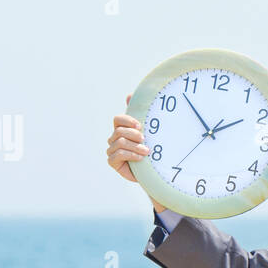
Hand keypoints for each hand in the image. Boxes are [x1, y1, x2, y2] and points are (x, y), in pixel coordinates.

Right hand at [106, 93, 165, 212]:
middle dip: (133, 134)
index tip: (140, 125)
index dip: (127, 120)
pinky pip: (117, 155)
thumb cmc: (153, 151)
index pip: (118, 119)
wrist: (155, 172)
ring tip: (147, 152)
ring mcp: (112, 150)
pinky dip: (130, 155)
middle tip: (145, 140)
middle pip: (118, 130)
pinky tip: (140, 158)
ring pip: (119, 142)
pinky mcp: (113, 162)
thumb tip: (129, 95)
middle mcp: (115, 138)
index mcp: (123, 129)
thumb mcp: (151, 133)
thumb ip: (141, 115)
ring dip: (134, 146)